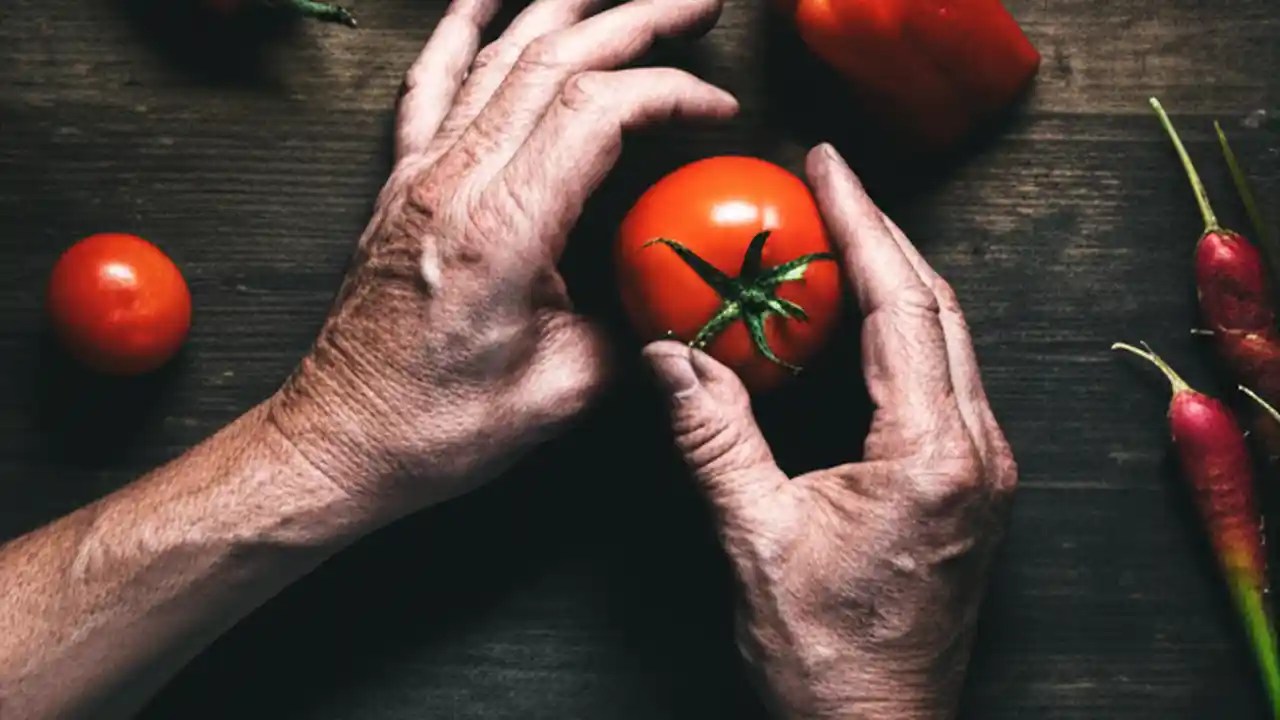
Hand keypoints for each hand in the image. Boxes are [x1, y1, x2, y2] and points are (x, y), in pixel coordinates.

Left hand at [268, 0, 737, 523]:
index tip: (717, 112)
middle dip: (638, 20)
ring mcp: (420, 174)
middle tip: (699, 3)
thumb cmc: (437, 426)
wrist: (340, 440)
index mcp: (501, 228)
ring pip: (499, 55)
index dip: (670, 94)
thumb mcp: (564, 390)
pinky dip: (461, 30)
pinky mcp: (401, 183)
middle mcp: (455, 180)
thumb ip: (631, 326)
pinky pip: (431, 83)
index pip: (597, 112)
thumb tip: (671, 293)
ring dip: (566, 7)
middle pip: (554, 60)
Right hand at [645, 145, 1016, 718]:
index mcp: (932, 455)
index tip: (830, 168)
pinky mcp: (969, 490)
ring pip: (949, 342)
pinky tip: (863, 322)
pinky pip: (945, 381)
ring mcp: (982, 473)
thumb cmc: (825, 658)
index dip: (865, 225)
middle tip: (831, 185)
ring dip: (898, 280)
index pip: (902, 306)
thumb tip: (669, 357)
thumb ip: (713, 436)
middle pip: (939, 309)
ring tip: (842, 235)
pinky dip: (904, 332)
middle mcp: (977, 454)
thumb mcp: (754, 538)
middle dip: (886, 236)